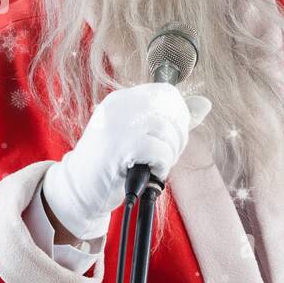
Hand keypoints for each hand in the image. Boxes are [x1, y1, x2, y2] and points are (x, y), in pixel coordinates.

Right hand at [41, 84, 211, 241]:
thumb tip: (205, 104)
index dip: (180, 116)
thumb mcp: (141, 136)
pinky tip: (151, 173)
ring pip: (166, 130)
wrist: (78, 190)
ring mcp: (116, 126)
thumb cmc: (113, 164)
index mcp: (122, 100)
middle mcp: (118, 107)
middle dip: (178, 136)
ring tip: (157, 166)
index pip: (166, 92)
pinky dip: (162, 165)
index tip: (172, 137)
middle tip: (167, 155)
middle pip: (170, 109)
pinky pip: (158, 150)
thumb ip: (172, 120)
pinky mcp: (117, 148)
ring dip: (170, 154)